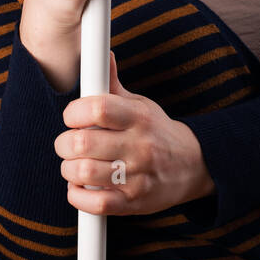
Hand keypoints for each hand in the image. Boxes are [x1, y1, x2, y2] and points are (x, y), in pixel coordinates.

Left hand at [56, 53, 214, 215]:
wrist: (195, 166)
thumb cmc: (158, 133)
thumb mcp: (141, 105)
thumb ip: (113, 85)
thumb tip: (102, 56)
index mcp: (138, 117)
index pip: (97, 108)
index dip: (74, 111)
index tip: (72, 117)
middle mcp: (139, 146)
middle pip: (83, 143)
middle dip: (64, 143)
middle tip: (67, 143)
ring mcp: (137, 177)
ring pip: (84, 173)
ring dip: (69, 170)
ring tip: (74, 166)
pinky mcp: (134, 202)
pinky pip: (96, 204)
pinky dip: (78, 196)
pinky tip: (80, 187)